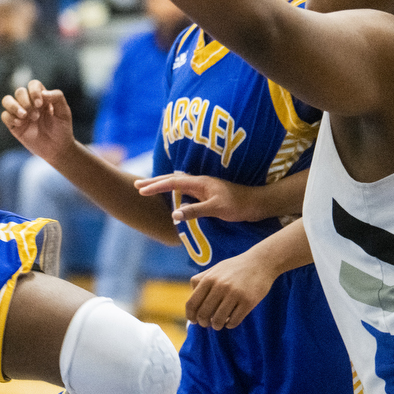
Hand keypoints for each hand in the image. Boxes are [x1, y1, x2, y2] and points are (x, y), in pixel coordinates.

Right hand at [0, 79, 75, 167]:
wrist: (57, 148)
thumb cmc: (62, 128)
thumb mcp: (64, 112)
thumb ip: (57, 97)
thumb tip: (43, 92)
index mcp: (41, 97)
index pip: (33, 85)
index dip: (34, 91)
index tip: (40, 104)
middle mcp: (29, 103)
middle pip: (19, 91)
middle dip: (26, 102)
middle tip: (36, 116)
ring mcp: (20, 113)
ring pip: (7, 100)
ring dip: (14, 106)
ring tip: (24, 116)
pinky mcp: (14, 125)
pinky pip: (4, 115)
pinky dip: (10, 117)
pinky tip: (20, 124)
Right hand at [135, 171, 263, 223]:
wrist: (257, 203)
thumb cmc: (238, 205)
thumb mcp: (216, 209)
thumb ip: (195, 210)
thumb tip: (174, 214)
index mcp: (199, 182)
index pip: (172, 182)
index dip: (155, 186)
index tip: (140, 190)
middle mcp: (199, 182)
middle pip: (171, 179)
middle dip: (154, 182)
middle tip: (136, 185)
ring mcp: (203, 186)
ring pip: (177, 183)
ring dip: (161, 184)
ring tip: (148, 187)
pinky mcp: (206, 192)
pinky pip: (183, 189)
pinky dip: (171, 189)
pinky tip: (170, 194)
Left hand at [185, 253, 277, 328]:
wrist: (261, 262)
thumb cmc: (235, 267)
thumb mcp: (215, 269)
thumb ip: (201, 280)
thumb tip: (192, 297)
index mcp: (209, 279)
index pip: (192, 303)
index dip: (191, 316)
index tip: (194, 321)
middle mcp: (220, 286)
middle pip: (204, 313)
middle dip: (203, 323)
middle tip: (207, 324)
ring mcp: (235, 294)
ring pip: (219, 320)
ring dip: (217, 325)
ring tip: (218, 324)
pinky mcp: (248, 301)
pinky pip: (234, 320)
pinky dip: (230, 325)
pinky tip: (230, 321)